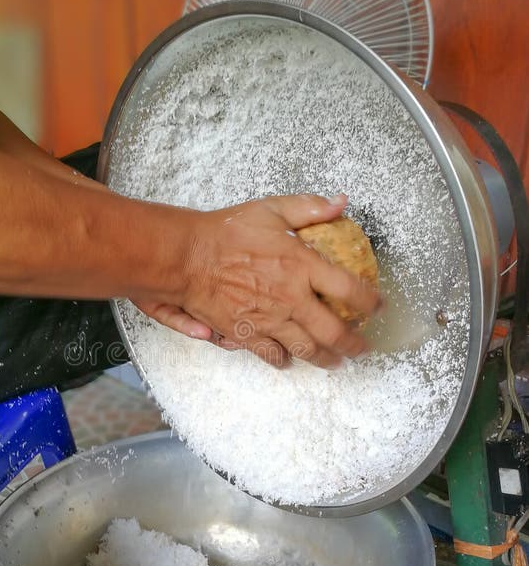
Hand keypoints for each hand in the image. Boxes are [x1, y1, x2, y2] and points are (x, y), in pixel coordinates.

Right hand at [135, 194, 380, 367]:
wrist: (186, 258)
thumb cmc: (226, 232)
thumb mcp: (270, 209)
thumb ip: (309, 208)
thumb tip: (340, 202)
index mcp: (302, 267)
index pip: (350, 290)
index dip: (370, 302)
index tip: (378, 307)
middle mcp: (291, 299)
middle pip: (334, 332)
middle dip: (353, 344)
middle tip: (363, 349)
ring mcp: (269, 320)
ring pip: (306, 350)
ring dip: (325, 359)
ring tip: (335, 363)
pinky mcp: (247, 333)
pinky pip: (271, 354)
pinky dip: (283, 360)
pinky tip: (289, 361)